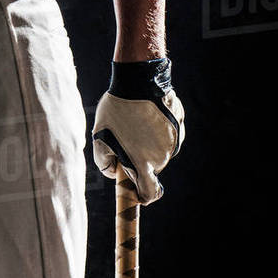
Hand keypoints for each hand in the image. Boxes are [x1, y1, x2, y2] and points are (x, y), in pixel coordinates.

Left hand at [92, 58, 184, 204]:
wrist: (137, 81)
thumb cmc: (115, 110)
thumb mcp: (98, 136)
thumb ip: (104, 162)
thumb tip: (115, 173)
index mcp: (142, 163)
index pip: (149, 193)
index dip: (142, 196)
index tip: (136, 193)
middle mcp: (161, 157)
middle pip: (150, 168)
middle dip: (139, 160)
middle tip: (125, 139)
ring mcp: (172, 143)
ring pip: (158, 151)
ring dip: (147, 144)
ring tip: (134, 122)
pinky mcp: (178, 128)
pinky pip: (166, 137)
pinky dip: (157, 131)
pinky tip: (146, 115)